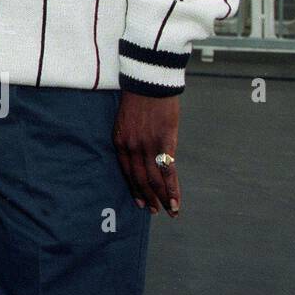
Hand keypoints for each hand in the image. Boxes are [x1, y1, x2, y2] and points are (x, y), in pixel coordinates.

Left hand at [114, 91, 180, 215]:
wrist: (149, 82)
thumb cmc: (139, 99)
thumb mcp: (127, 120)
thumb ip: (132, 138)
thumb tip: (141, 153)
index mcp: (119, 141)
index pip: (125, 171)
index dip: (133, 187)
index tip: (138, 200)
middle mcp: (131, 147)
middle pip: (139, 179)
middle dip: (147, 197)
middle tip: (153, 211)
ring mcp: (147, 146)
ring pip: (154, 179)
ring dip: (161, 198)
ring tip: (168, 211)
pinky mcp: (164, 142)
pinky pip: (168, 171)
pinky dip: (172, 189)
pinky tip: (175, 201)